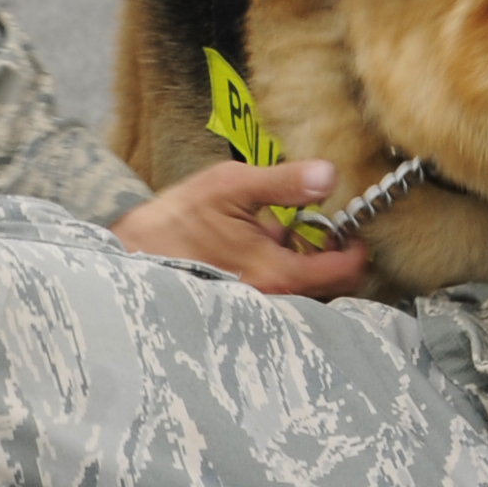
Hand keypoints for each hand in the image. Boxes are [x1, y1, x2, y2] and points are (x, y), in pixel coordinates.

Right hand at [113, 159, 370, 297]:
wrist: (131, 254)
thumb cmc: (177, 222)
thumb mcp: (231, 187)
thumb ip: (284, 183)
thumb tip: (328, 174)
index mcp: (278, 273)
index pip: (344, 273)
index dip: (356, 249)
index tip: (352, 231)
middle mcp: (273, 301)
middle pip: (331, 290)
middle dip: (334, 261)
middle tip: (320, 231)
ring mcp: (258, 310)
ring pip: (306, 296)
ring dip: (308, 269)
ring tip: (286, 238)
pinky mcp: (243, 312)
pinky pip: (280, 299)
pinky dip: (285, 278)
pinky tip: (261, 253)